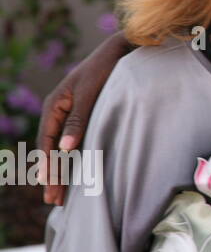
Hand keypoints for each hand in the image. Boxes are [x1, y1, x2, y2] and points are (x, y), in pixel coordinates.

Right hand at [37, 33, 127, 204]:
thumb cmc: (106, 69)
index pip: (47, 143)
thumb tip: (65, 149)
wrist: (122, 50)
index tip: (50, 187)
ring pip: (62, 148)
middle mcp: (58, 111)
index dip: (49, 167)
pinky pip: (74, 142)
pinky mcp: (84, 115)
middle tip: (54, 201)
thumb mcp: (91, 93)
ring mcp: (70, 114)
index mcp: (54, 105)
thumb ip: (79, 120)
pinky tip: (76, 173)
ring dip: (62, 171)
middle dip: (53, 176)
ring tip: (61, 196)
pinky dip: (74, 159)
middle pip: (52, 149)